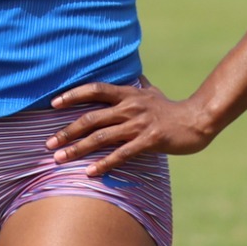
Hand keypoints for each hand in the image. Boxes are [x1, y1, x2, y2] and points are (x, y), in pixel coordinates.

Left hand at [44, 81, 217, 177]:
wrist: (197, 120)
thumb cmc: (171, 107)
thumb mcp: (152, 91)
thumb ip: (139, 84)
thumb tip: (134, 73)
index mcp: (127, 93)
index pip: (94, 89)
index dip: (72, 95)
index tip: (53, 103)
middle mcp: (129, 107)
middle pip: (91, 118)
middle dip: (67, 131)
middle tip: (48, 143)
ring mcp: (139, 124)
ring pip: (101, 137)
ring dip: (78, 149)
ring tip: (60, 159)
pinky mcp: (149, 141)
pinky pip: (122, 154)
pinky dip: (104, 163)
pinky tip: (90, 172)